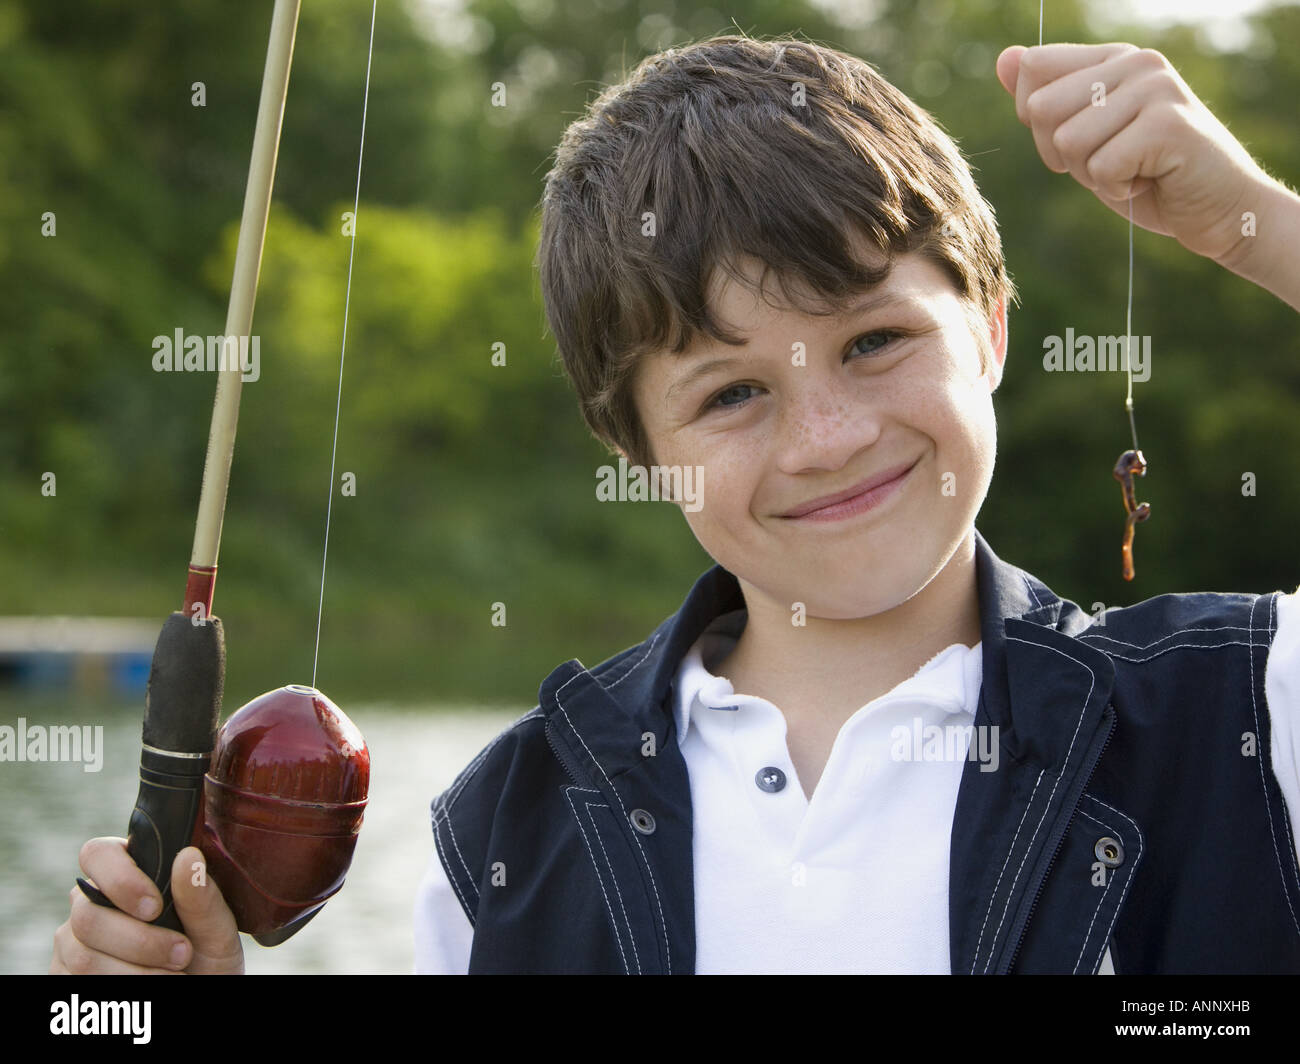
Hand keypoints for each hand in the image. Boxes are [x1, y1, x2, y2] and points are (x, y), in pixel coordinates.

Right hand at [51, 838, 244, 973]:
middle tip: (182, 953)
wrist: (198, 992)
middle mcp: (92, 903)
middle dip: (140, 941)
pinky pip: (77, 983)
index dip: (120, 879)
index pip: (98, 854)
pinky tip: (147, 989)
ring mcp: (74, 941)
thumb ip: (202, 897)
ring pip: (84, 956)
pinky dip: (119, 990)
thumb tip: (188, 857)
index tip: (156, 908)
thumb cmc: (208, 956)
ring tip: (173, 975)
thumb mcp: (216, 929)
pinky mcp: (65, 976)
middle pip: (88, 915)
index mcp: (127, 873)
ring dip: (135, 971)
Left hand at [996, 43, 1271, 264]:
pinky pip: (1102, 167)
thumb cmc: (1149, 177)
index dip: (1038, 123)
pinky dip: (1117, 189)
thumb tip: (1005, 58)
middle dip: (1062, 154)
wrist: (1220, 210)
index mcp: (1113, 58)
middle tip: (1111, 162)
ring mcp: (1156, 88)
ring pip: (1068, 141)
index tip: (1081, 141)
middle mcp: (1136, 62)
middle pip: (1041, 109)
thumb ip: (1047, 101)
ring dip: (1093, 174)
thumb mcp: (1087, 139)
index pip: (1033, 69)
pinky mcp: (1167, 124)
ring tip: (1135, 169)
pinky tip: (1150, 180)